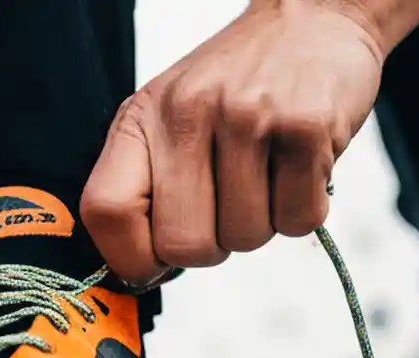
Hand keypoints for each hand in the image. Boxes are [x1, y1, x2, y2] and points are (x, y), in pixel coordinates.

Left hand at [81, 0, 386, 286]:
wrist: (312, 19)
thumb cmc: (238, 84)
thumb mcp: (171, 116)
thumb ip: (147, 184)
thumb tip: (139, 271)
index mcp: (142, 118)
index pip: (106, 211)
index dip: (132, 258)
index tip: (157, 263)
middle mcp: (187, 113)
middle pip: (183, 245)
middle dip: (212, 248)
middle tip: (228, 209)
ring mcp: (248, 119)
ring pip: (245, 239)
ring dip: (263, 224)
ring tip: (268, 175)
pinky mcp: (305, 128)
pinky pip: (299, 221)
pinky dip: (304, 210)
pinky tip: (298, 169)